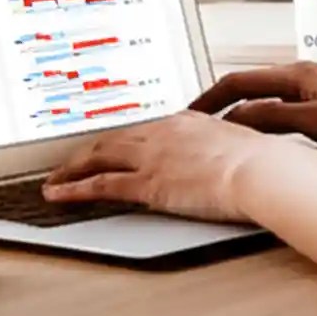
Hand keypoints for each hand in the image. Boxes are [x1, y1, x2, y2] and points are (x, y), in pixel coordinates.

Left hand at [42, 111, 265, 221]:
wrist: (262, 171)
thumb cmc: (262, 163)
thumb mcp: (238, 144)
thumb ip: (220, 148)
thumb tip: (222, 158)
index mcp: (183, 121)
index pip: (139, 129)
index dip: (118, 139)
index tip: (107, 146)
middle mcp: (161, 133)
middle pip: (111, 139)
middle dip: (85, 152)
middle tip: (68, 162)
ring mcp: (151, 156)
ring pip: (97, 157)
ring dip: (71, 170)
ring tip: (54, 180)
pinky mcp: (147, 183)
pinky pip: (100, 185)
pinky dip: (74, 190)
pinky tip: (59, 194)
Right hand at [190, 61, 316, 151]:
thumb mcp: (316, 122)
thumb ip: (273, 118)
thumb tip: (235, 119)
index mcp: (295, 74)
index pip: (238, 81)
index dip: (210, 97)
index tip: (188, 113)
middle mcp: (301, 76)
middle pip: (247, 86)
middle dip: (218, 103)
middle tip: (195, 124)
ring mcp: (312, 90)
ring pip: (262, 99)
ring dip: (239, 113)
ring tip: (219, 133)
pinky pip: (278, 109)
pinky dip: (259, 121)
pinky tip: (258, 138)